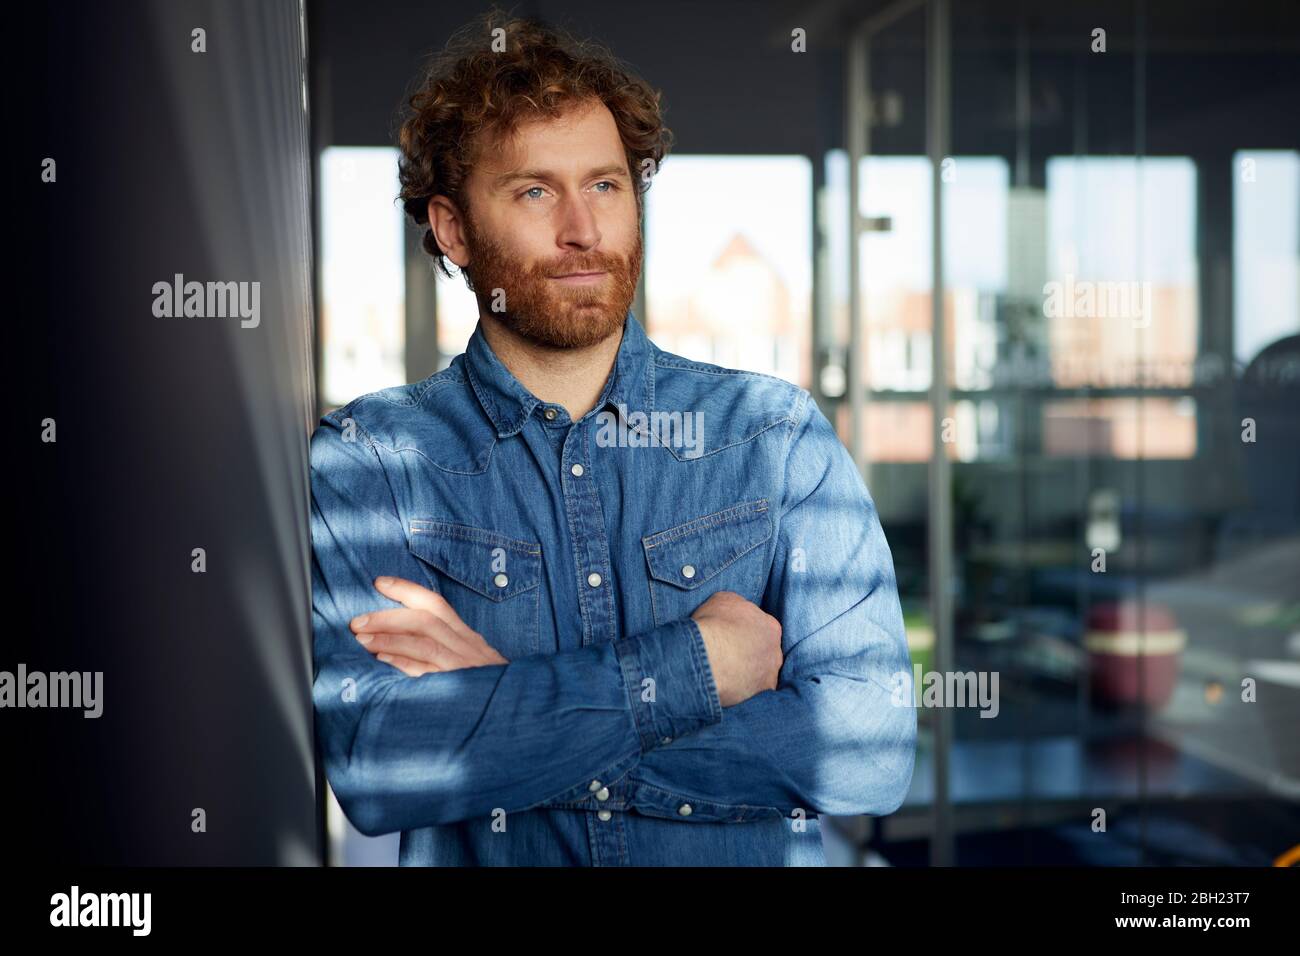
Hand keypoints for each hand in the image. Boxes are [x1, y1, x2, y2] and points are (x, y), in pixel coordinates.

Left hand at [350, 576, 507, 675]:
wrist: (520, 713)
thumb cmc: (488, 690)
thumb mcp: (472, 663)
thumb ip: (446, 650)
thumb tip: (404, 643)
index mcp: (467, 638)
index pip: (436, 604)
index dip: (407, 590)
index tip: (378, 582)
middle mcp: (467, 647)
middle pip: (426, 620)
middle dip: (388, 617)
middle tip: (357, 621)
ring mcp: (464, 667)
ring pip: (425, 643)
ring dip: (390, 638)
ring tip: (362, 640)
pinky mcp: (460, 689)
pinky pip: (428, 672)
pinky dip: (404, 663)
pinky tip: (383, 661)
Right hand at [690, 591, 782, 706]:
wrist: (707, 657)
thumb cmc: (714, 625)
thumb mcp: (723, 600)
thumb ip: (736, 604)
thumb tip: (737, 610)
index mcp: (770, 626)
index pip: (762, 628)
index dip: (745, 632)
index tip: (732, 637)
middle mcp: (776, 650)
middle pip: (764, 651)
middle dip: (750, 653)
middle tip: (730, 656)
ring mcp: (772, 673)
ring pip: (761, 673)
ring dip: (748, 673)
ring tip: (727, 674)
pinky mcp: (763, 692)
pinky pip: (755, 691)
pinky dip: (744, 690)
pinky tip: (729, 687)